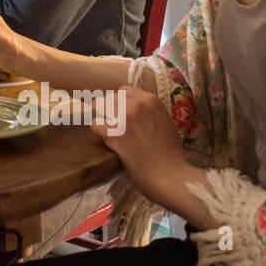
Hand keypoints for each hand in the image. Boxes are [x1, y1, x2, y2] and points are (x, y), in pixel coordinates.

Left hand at [89, 86, 201, 217]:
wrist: (169, 175)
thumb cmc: (170, 154)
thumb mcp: (165, 123)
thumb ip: (149, 112)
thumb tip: (135, 110)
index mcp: (151, 100)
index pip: (124, 90)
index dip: (120, 102)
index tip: (121, 113)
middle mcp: (137, 105)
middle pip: (110, 97)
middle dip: (109, 110)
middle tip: (114, 124)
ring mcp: (124, 117)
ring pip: (99, 106)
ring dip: (102, 119)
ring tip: (109, 131)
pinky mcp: (114, 133)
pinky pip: (95, 124)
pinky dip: (98, 132)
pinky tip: (108, 141)